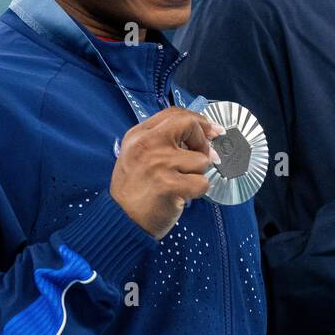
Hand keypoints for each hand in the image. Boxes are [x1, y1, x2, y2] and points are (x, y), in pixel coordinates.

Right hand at [110, 107, 222, 238]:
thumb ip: (164, 141)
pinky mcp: (170, 185)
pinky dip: (198, 191)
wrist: (122, 220)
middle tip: (206, 156)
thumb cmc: (134, 190)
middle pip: (190, 125)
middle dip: (204, 141)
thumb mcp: (138, 155)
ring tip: (180, 184)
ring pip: (201, 159)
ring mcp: (159, 164)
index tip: (212, 131)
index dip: (199, 120)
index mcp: (139, 135)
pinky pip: (202, 182)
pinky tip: (182, 196)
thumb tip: (202, 134)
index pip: (175, 114)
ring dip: (197, 174)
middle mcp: (148, 144)